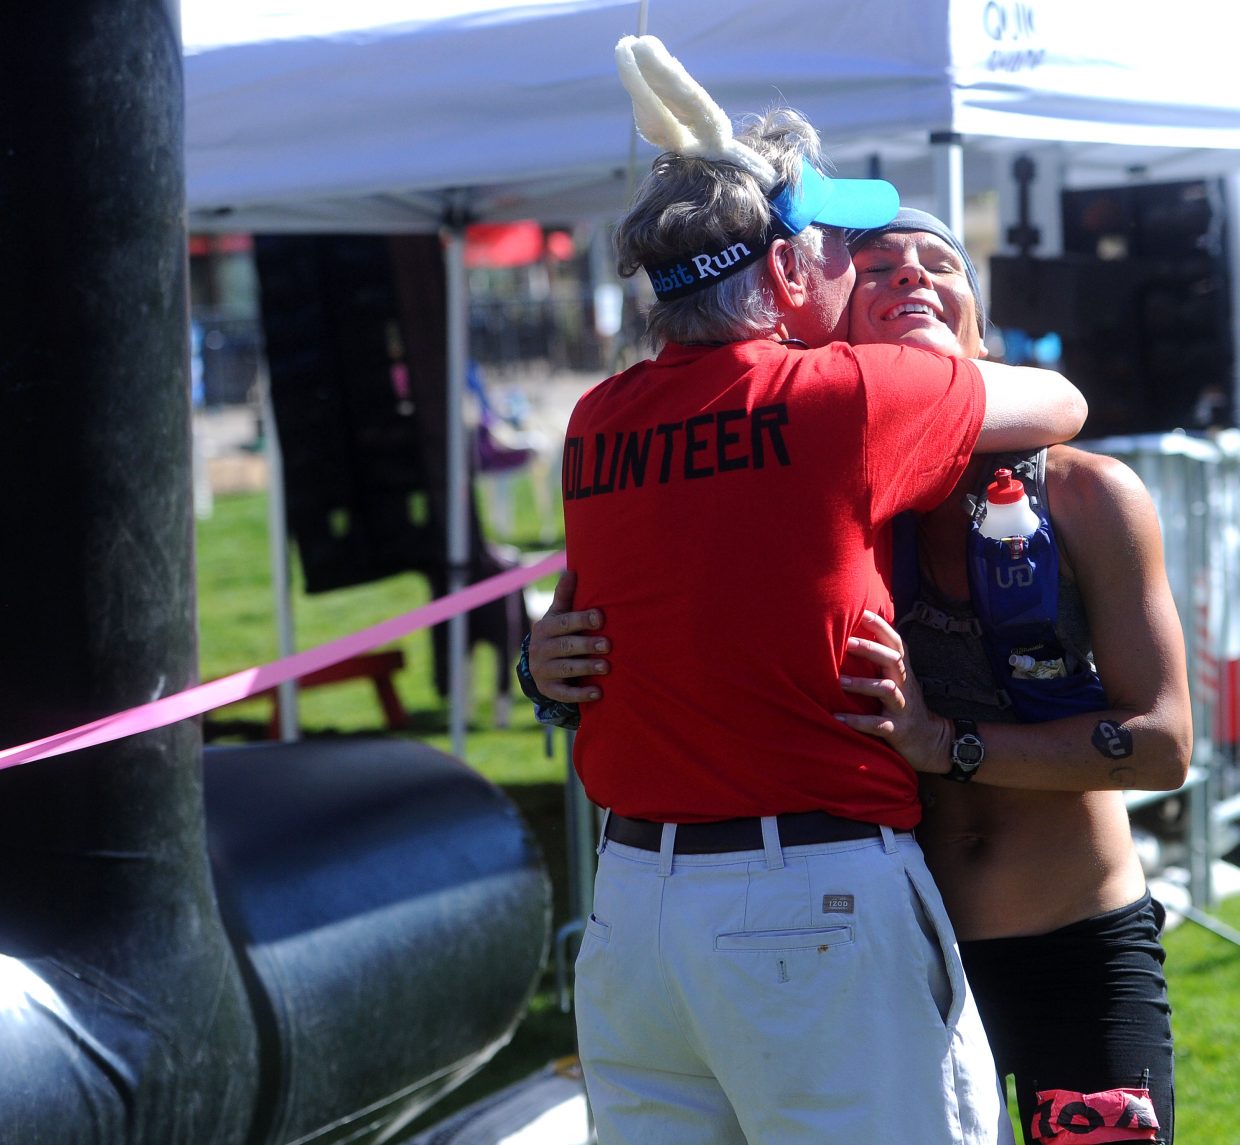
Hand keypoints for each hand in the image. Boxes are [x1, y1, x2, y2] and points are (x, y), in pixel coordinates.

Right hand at [528, 571, 610, 702]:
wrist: (539, 664)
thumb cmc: (557, 633)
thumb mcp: (558, 615)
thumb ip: (565, 596)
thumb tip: (572, 571)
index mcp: (544, 628)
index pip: (563, 623)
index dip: (581, 620)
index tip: (600, 618)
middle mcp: (540, 649)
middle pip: (565, 647)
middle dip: (587, 645)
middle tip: (608, 645)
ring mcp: (543, 670)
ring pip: (566, 669)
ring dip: (586, 667)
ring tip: (606, 667)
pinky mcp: (548, 689)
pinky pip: (564, 693)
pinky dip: (581, 694)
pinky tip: (598, 692)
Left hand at [834, 611, 950, 773]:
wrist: (931, 739)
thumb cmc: (904, 702)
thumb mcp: (898, 678)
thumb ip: (883, 657)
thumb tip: (857, 630)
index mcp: (902, 670)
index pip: (895, 643)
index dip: (881, 627)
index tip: (862, 612)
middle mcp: (904, 684)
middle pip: (892, 660)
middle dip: (870, 649)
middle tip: (846, 642)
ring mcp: (902, 707)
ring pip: (886, 690)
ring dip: (863, 684)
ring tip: (839, 681)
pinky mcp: (897, 730)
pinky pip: (878, 724)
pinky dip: (858, 721)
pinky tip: (837, 718)